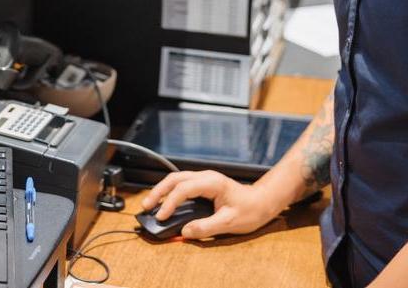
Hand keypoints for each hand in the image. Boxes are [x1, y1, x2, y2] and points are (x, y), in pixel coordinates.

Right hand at [141, 170, 279, 238]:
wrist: (261, 202)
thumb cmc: (249, 210)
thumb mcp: (229, 223)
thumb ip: (206, 227)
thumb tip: (185, 231)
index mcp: (212, 182)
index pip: (184, 189)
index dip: (170, 202)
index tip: (161, 216)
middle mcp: (206, 177)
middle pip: (176, 178)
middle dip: (159, 191)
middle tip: (146, 205)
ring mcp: (204, 179)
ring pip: (177, 179)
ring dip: (163, 190)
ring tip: (151, 204)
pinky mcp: (203, 185)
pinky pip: (183, 185)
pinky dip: (171, 192)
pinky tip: (165, 203)